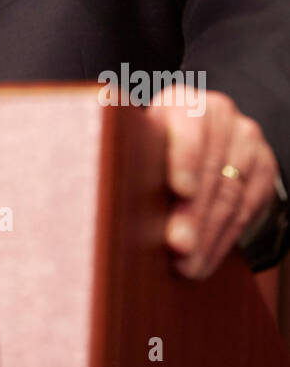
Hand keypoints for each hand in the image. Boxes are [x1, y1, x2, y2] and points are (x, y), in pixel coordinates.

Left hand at [146, 89, 278, 278]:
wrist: (197, 143)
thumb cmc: (151, 149)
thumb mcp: (137, 145)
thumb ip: (131, 160)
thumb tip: (104, 197)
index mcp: (181, 102)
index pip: (189, 123)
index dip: (185, 157)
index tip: (180, 189)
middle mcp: (218, 112)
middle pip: (210, 169)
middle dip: (193, 213)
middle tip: (178, 246)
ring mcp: (245, 138)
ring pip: (231, 193)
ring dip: (208, 235)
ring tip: (187, 265)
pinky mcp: (263, 166)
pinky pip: (248, 208)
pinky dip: (225, 238)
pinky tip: (206, 259)